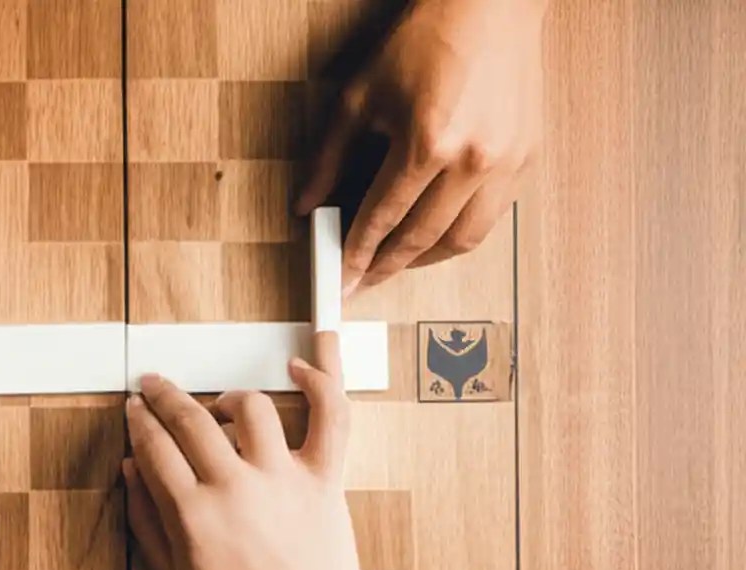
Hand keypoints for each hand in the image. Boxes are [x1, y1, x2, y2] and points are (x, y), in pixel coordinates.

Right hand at [123, 334, 374, 569]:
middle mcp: (236, 488)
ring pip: (251, 407)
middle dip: (164, 394)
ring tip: (219, 407)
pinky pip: (330, 415)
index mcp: (193, 514)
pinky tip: (301, 366)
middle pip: (190, 418)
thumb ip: (144, 518)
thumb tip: (130, 468)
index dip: (139, 420)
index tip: (135, 408)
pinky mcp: (324, 477)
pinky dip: (321, 380)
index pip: (153, 445)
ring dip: (227, 397)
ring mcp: (283, 478)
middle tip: (155, 385)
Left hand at [296, 0, 544, 290]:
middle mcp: (471, 160)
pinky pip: (491, 217)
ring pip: (463, 239)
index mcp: (427, 143)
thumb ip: (328, 157)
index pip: (383, 218)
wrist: (490, 5)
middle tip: (365, 281)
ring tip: (399, 263)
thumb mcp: (360, 95)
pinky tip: (437, 234)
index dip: (358, 253)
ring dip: (427, 259)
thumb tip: (305, 204)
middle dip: (388, 266)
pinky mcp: (526, 159)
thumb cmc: (427, 40)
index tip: (344, 277)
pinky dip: (460, 234)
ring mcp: (505, 163)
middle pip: (422, 238)